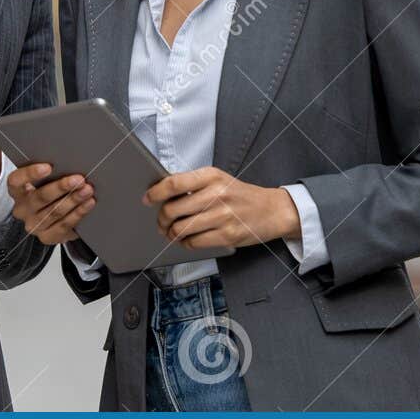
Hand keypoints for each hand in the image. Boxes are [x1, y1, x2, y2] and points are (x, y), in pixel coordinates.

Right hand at [6, 162, 94, 244]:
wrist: (51, 218)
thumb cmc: (48, 192)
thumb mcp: (43, 180)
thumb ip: (49, 172)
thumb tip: (66, 160)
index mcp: (17, 191)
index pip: (16, 181)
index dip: (31, 173)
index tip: (48, 167)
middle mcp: (22, 210)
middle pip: (40, 197)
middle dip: (62, 187)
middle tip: (78, 179)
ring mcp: (34, 225)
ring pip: (55, 212)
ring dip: (74, 200)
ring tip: (87, 190)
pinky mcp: (47, 237)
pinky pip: (64, 225)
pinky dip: (78, 213)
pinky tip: (88, 204)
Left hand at [144, 166, 300, 250]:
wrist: (272, 210)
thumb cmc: (240, 195)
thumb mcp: (219, 179)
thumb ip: (193, 183)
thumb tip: (162, 191)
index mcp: (211, 175)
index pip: (174, 183)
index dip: (155, 193)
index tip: (147, 199)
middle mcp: (216, 194)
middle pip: (173, 209)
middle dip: (161, 219)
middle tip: (161, 222)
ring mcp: (222, 216)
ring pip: (181, 229)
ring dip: (171, 234)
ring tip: (172, 232)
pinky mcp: (227, 236)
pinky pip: (194, 242)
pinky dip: (186, 243)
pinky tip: (187, 239)